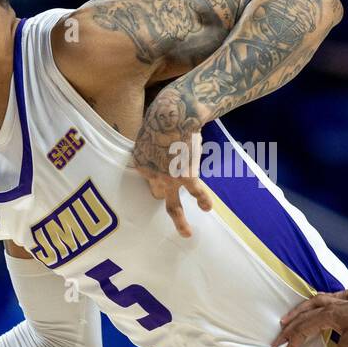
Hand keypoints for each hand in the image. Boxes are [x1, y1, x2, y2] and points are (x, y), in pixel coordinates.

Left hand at [133, 96, 212, 237]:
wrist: (173, 113)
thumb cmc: (164, 114)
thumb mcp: (151, 128)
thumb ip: (154, 140)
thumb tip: (162, 139)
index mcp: (139, 162)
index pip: (148, 178)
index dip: (157, 175)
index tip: (163, 169)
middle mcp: (151, 175)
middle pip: (157, 193)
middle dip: (162, 196)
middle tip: (166, 206)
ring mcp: (167, 179)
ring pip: (172, 207)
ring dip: (180, 222)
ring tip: (186, 233)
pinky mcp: (185, 177)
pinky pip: (196, 193)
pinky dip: (203, 200)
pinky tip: (208, 208)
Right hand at [272, 289, 347, 346]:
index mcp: (327, 315)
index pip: (303, 329)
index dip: (292, 343)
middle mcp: (330, 305)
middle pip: (303, 316)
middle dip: (288, 329)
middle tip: (277, 340)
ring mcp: (339, 301)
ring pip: (313, 303)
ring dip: (298, 312)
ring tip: (288, 318)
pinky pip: (329, 298)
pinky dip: (320, 302)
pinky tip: (320, 303)